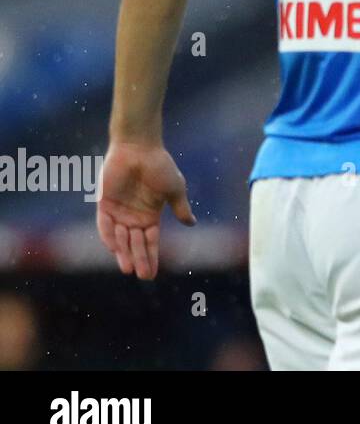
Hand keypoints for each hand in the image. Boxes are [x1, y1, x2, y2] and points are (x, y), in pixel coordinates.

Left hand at [96, 140, 195, 278]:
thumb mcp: (175, 189)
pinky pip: (104, 225)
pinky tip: (114, 248)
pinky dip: (108, 236)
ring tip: (128, 267)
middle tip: (142, 275)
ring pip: (120, 238)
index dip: (152, 257)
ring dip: (124, 252)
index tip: (152, 274)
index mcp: (150, 215)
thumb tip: (191, 223)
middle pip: (135, 243)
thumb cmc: (160, 166)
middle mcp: (133, 216)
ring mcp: (118, 211)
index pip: (150, 241)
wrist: (139, 148)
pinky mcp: (104, 203)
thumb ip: (180, 208)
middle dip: (139, 259)